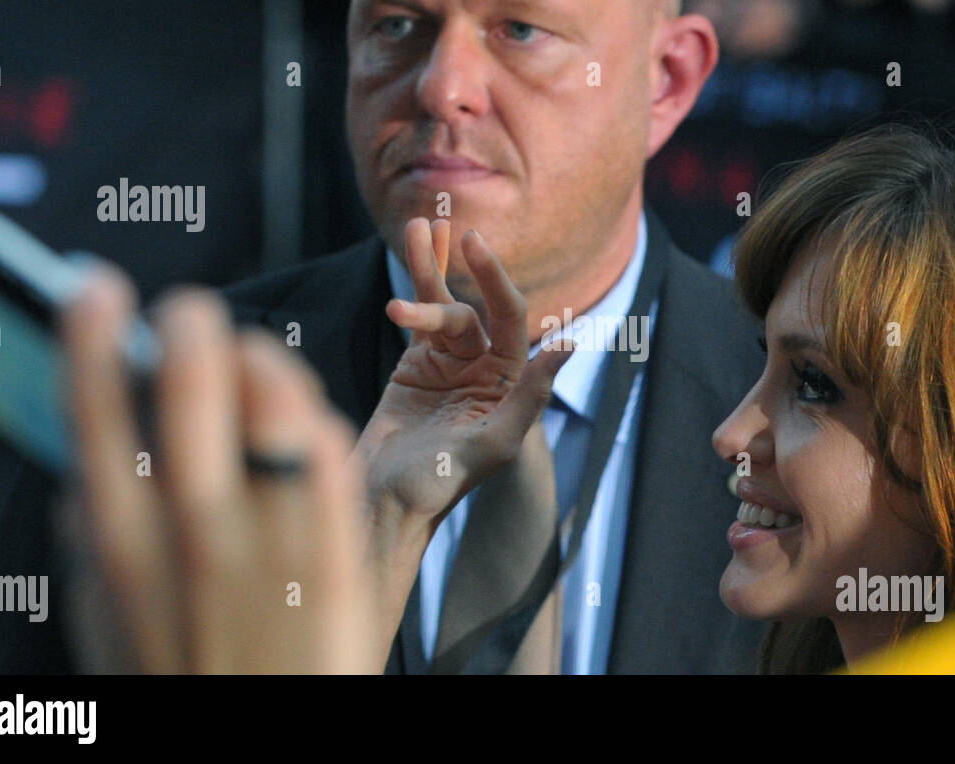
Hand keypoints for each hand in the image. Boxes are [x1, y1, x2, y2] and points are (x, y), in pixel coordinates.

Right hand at [62, 267, 381, 672]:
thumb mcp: (109, 618)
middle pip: (190, 382)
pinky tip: (299, 416)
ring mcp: (270, 540)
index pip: (94, 410)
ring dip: (260, 359)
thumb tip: (88, 461)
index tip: (99, 291)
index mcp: (117, 546)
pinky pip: (325, 449)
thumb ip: (94, 538)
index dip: (93, 336)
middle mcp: (191, 532)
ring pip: (271, 400)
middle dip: (190, 322)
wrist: (257, 750)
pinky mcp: (335, 552)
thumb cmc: (182, 677)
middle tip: (191, 313)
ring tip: (254, 360)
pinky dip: (308, 415)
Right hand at [353, 218, 571, 534]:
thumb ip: (531, 393)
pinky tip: (416, 246)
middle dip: (466, 270)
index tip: (477, 248)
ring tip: (421, 224)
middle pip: (476, 308)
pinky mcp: (416, 367)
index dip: (496, 281)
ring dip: (432, 268)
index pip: (511, 320)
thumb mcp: (496, 443)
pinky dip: (416, 284)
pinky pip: (418, 318)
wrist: (383, 501)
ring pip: (445, 307)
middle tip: (453, 231)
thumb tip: (571, 343)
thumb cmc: (442, 482)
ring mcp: (449, 366)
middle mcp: (486, 371)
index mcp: (512, 385)